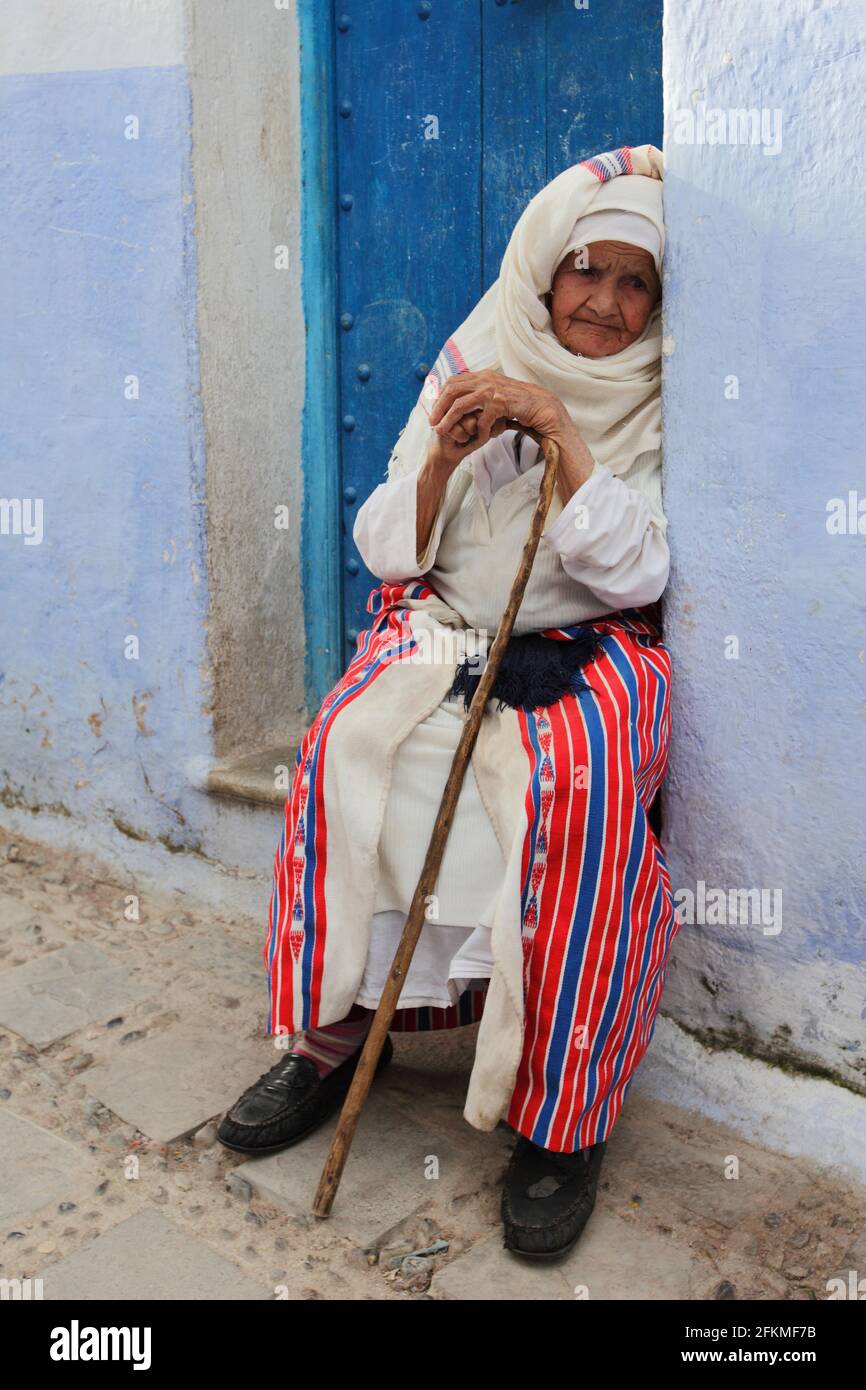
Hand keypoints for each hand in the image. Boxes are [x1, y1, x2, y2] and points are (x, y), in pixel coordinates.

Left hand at [428, 370, 569, 445]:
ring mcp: (492, 390)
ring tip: (441, 432)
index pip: (453, 381)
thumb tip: (464, 400)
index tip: (435, 411)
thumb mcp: (497, 394)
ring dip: (449, 419)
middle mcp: (485, 379)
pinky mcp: (500, 403)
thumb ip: (481, 394)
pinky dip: (478, 431)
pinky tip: (478, 439)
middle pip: (452, 390)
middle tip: (432, 422)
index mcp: (483, 376)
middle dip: (439, 407)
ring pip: (461, 405)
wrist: (542, 406)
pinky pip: (481, 420)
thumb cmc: (520, 404)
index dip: (440, 396)